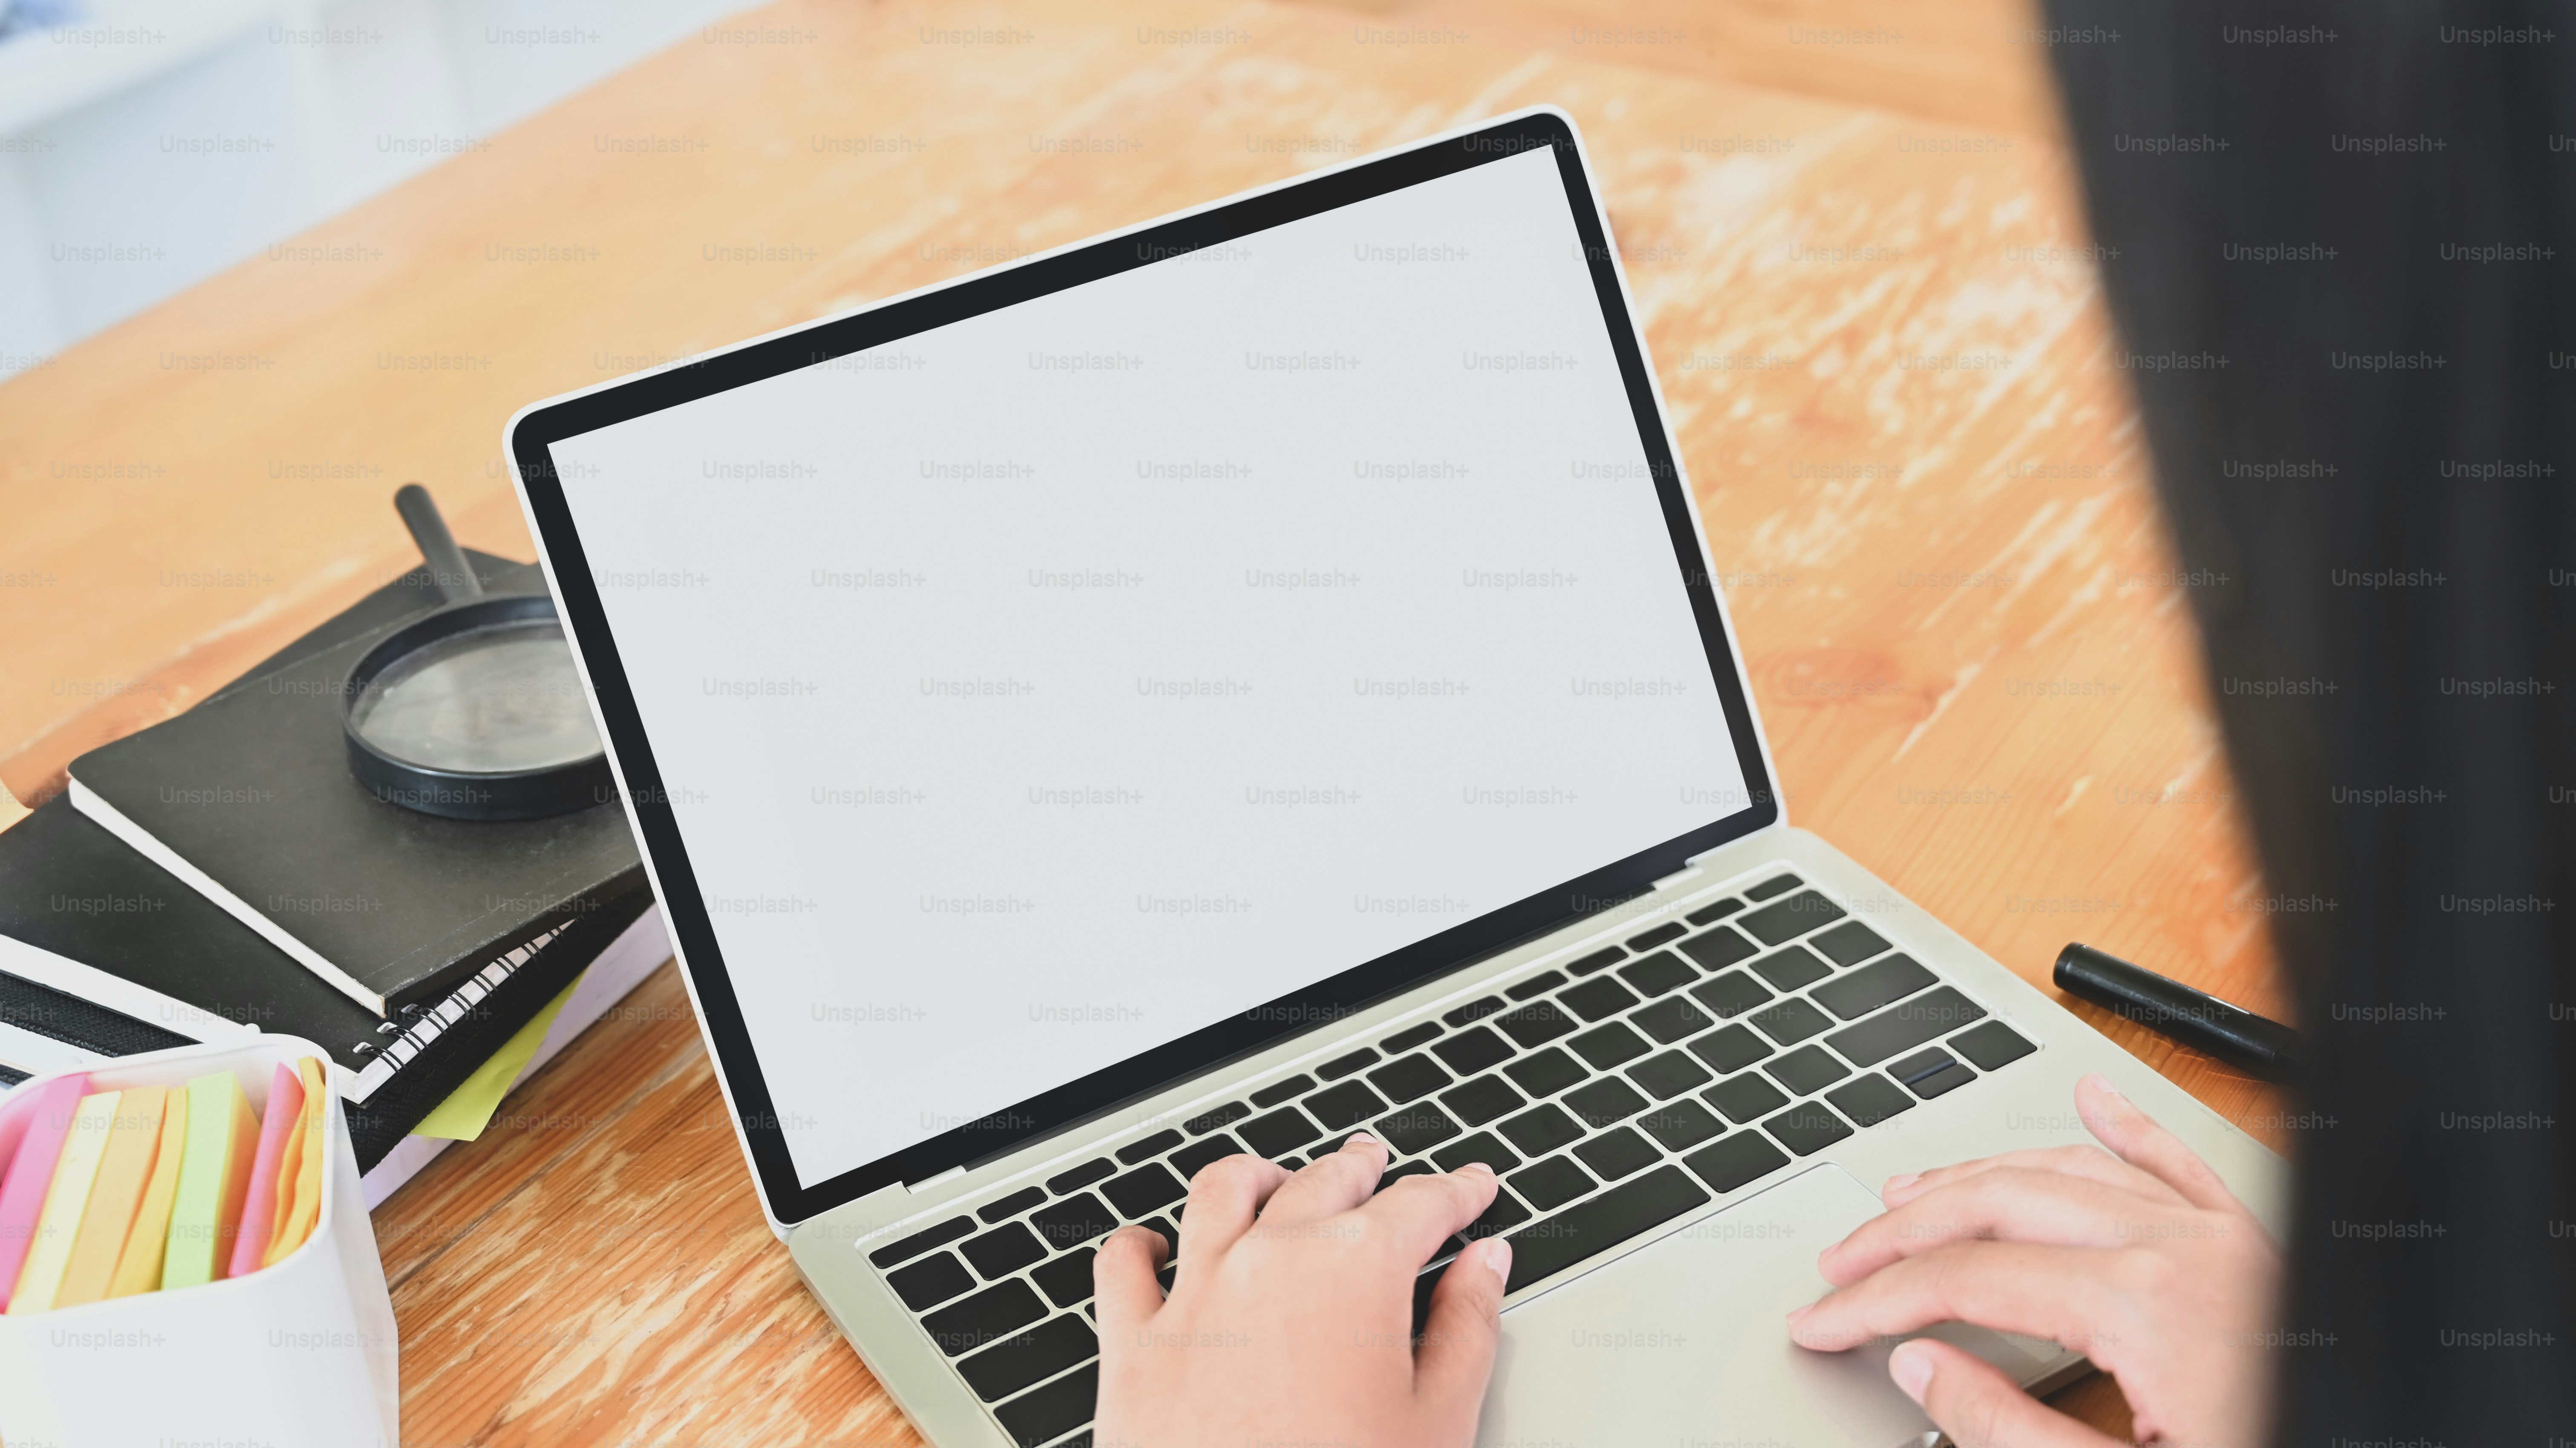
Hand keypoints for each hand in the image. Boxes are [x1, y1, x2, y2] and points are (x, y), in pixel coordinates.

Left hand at [1093, 1131, 1515, 1447]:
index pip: (1419, 1204)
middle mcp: (1268, 1260)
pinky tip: (1156, 1246)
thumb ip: (1466, 1329)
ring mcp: (1194, 1296)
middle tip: (1379, 1166)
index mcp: (1353, 1271)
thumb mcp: (1438, 1421)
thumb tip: (1485, 1266)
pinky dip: (1141, 1245)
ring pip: (1221, 1193)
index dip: (1455, 1190)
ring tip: (1278, 1177)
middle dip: (1359, 1169)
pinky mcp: (1132, 1345)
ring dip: (1258, 1176)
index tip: (1471, 1186)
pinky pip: (1123, 1265)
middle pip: (1321, 1182)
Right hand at [1788, 1073, 2278, 1447]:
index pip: (1964, 1280)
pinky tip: (2092, 1099)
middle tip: (1838, 1262)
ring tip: (1912, 1191)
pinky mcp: (2255, 1249)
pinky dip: (2128, 1124)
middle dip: (1902, 1231)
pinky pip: (2183, 1162)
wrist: (2387, 1445)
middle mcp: (2180, 1250)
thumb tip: (1923, 1367)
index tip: (1819, 1322)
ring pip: (2074, 1170)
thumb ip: (2010, 1430)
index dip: (1874, 1301)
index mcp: (2142, 1306)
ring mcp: (2223, 1241)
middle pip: (2001, 1205)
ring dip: (1982, 1172)